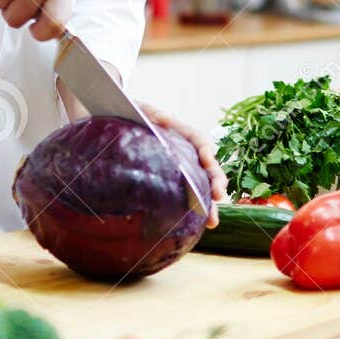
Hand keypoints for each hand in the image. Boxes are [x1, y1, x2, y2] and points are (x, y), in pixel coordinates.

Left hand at [141, 104, 227, 227]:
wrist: (120, 127)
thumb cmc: (131, 118)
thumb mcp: (139, 112)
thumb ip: (150, 112)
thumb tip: (163, 118)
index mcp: (182, 136)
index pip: (201, 142)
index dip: (206, 151)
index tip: (207, 159)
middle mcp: (188, 155)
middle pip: (209, 169)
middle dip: (216, 182)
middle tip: (219, 195)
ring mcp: (183, 172)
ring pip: (203, 188)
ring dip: (210, 204)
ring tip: (212, 221)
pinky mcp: (175, 187)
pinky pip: (190, 199)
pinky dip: (197, 212)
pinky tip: (202, 226)